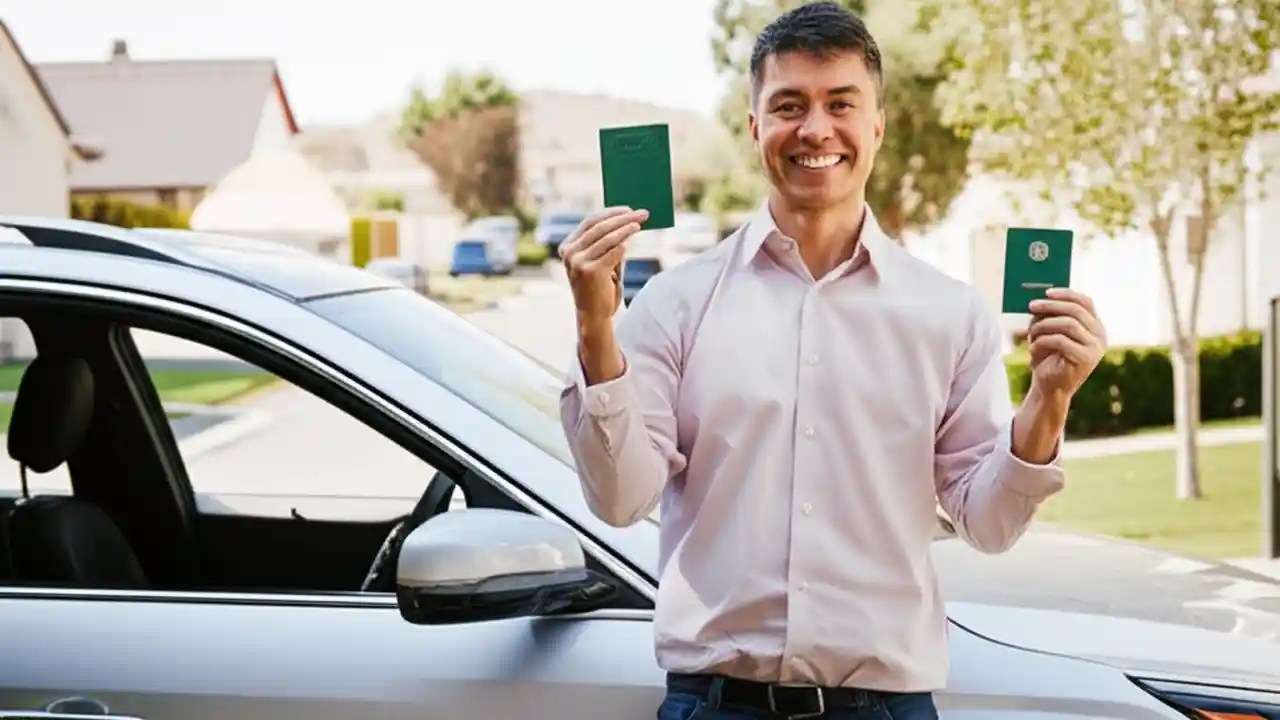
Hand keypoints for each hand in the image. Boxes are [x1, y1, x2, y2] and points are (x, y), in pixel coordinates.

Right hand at [559, 207, 648, 322]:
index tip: (628, 209)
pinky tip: (630, 242)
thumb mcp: (597, 261)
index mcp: (567, 247)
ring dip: (626, 229)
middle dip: (623, 218)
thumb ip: (605, 244)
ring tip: (639, 224)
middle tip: (641, 214)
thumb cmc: (598, 287)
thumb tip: (626, 221)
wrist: (593, 316)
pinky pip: (613, 252)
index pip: (590, 222)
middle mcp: (570, 253)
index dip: (610, 213)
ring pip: (608, 237)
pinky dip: (623, 245)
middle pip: (600, 227)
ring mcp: (579, 262)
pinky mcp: (591, 271)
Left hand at [1025, 288, 1106, 399]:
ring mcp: (1095, 348)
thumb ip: (1050, 316)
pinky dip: (1042, 342)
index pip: (1085, 302)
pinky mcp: (1086, 359)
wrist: (1049, 387)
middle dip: (1051, 306)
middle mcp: (1100, 336)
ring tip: (1031, 335)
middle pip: (1076, 311)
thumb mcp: (1049, 333)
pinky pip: (1061, 341)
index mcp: (1094, 326)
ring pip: (1068, 324)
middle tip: (1031, 306)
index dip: (1066, 294)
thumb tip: (1040, 299)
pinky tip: (1033, 349)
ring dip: (1044, 326)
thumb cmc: (1048, 358)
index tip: (1046, 293)